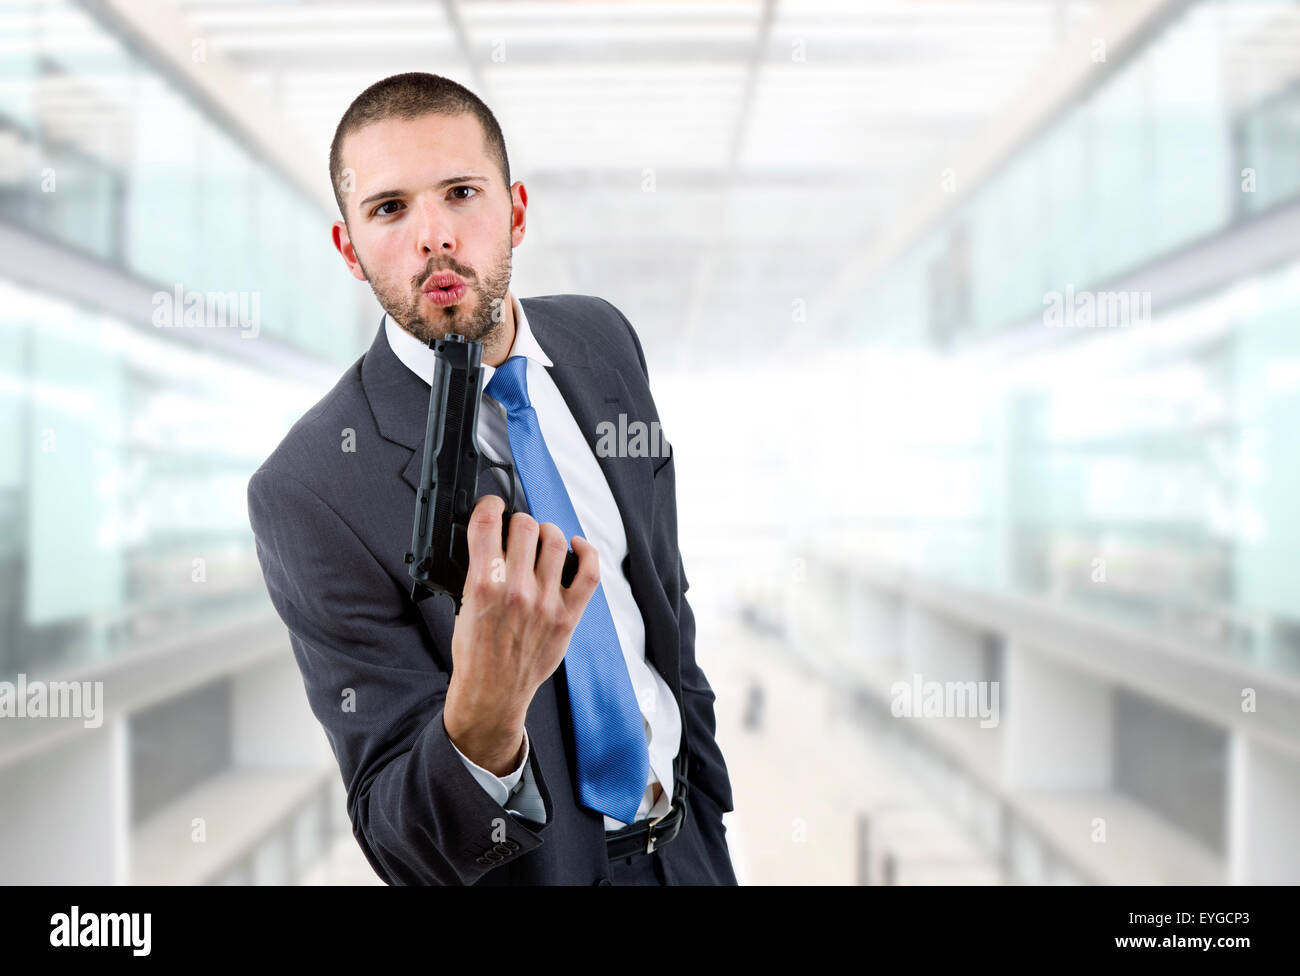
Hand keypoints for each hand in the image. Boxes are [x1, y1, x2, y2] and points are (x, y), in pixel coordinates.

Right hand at [444, 494, 599, 774]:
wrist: (493, 691)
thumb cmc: (476, 651)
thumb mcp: (463, 604)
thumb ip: (478, 569)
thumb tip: (491, 537)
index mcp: (483, 584)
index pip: (487, 522)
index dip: (489, 505)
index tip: (492, 507)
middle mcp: (516, 590)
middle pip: (524, 525)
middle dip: (517, 521)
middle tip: (515, 531)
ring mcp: (546, 603)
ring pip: (555, 541)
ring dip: (546, 532)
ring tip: (540, 539)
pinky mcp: (568, 615)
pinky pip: (589, 571)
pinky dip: (586, 551)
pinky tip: (575, 546)